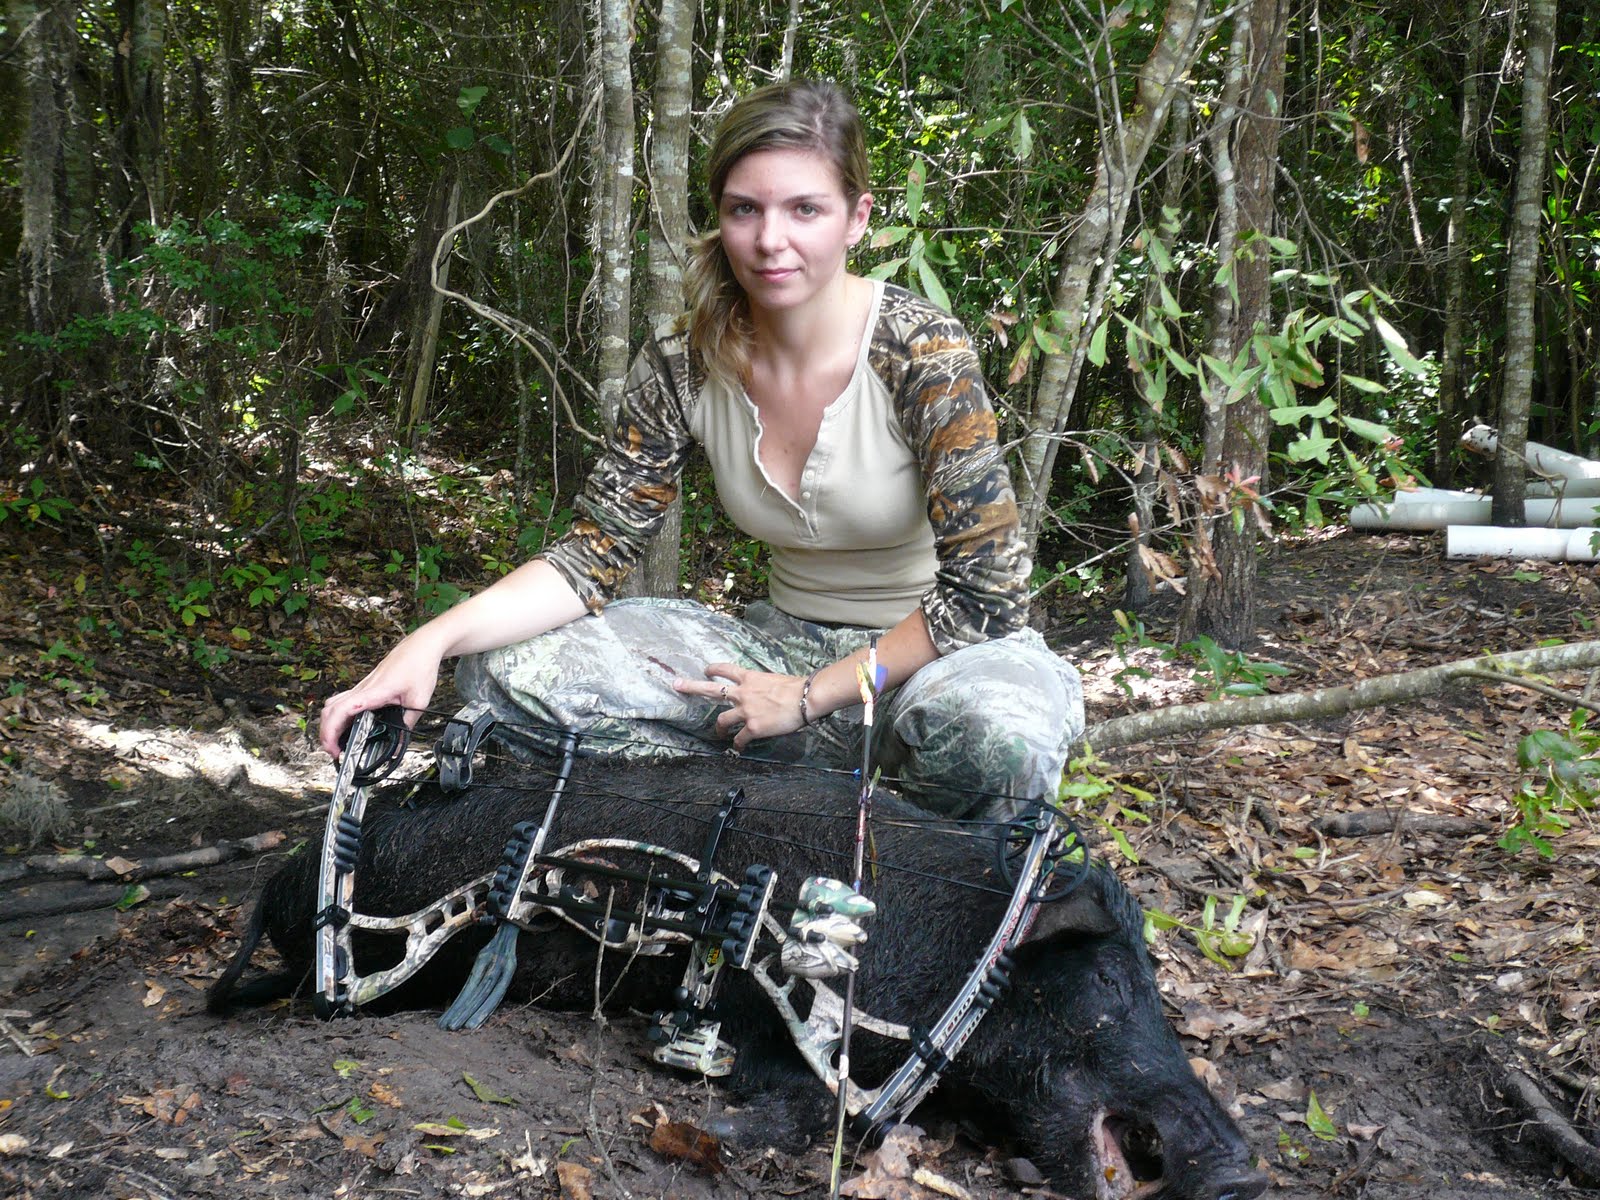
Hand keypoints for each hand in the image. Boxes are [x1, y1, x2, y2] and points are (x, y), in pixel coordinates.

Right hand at [318, 636, 444, 757]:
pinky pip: (345, 701)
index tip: (334, 748)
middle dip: (326, 733)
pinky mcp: (366, 686)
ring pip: (334, 704)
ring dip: (330, 724)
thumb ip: (407, 724)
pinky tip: (349, 726)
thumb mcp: (419, 701)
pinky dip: (340, 715)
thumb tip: (400, 742)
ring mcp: (362, 686)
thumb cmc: (419, 666)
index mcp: (373, 692)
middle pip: (329, 710)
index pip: (340, 712)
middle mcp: (363, 688)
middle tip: (335, 751)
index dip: (331, 732)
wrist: (422, 646)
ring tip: (338, 741)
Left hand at [674, 662, 805, 749]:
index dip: (714, 669)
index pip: (726, 669)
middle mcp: (743, 693)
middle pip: (711, 689)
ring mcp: (746, 711)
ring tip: (719, 732)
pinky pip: (739, 738)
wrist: (804, 698)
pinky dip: (738, 744)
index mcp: (750, 678)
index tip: (706, 670)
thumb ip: (765, 686)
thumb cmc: (797, 688)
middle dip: (691, 687)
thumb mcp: (776, 680)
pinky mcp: (753, 727)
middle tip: (677, 684)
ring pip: (722, 720)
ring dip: (719, 727)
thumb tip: (768, 693)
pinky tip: (739, 747)